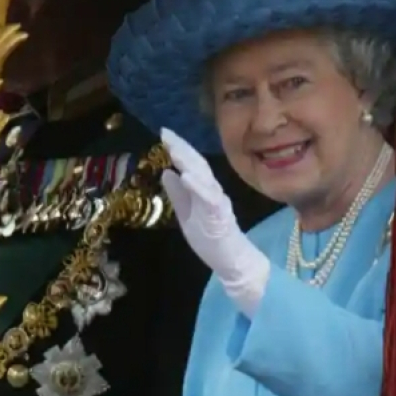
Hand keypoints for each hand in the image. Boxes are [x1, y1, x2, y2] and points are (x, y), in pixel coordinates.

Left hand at [160, 129, 269, 315]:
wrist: (231, 261)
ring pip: (204, 177)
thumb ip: (179, 194)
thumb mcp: (186, 213)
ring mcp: (217, 202)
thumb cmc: (210, 238)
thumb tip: (167, 173)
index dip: (179, 148)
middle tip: (167, 134)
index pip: (192, 165)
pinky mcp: (220, 216)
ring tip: (174, 150)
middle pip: (198, 165)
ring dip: (189, 162)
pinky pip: (209, 198)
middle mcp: (213, 191)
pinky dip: (198, 186)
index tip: (164, 134)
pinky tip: (186, 176)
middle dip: (182, 148)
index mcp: (204, 190)